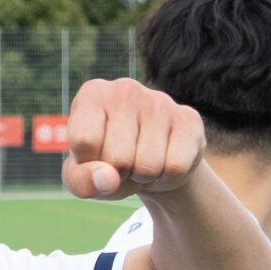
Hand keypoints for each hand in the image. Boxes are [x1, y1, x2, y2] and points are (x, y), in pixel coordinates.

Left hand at [63, 78, 205, 201]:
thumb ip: (82, 181)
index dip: (90, 163)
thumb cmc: (106, 164)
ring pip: (148, 166)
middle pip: (117, 158)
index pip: (85, 140)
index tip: (94, 156)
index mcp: (92, 94)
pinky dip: (168, 177)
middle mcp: (125, 89)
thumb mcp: (82, 176)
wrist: (151, 161)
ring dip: (143, 177)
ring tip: (140, 161)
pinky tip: (163, 160)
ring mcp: (160, 100)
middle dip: (119, 174)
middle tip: (121, 163)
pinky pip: (176, 167)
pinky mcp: (188, 119)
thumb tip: (108, 178)